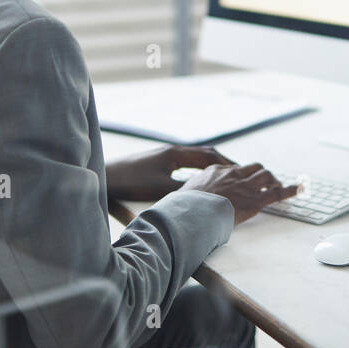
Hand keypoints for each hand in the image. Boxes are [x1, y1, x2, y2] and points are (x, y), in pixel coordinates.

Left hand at [106, 145, 236, 201]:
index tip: (241, 172)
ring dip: (210, 167)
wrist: (107, 176)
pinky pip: (183, 165)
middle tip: (238, 174)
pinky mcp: (156, 164)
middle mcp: (172, 151)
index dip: (227, 163)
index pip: (209, 155)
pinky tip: (198, 182)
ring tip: (224, 178)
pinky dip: (196, 171)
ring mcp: (164, 156)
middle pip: (204, 154)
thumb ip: (186, 190)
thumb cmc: (132, 182)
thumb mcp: (162, 188)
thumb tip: (208, 195)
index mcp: (176, 154)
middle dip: (222, 163)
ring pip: (194, 160)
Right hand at [179, 162, 297, 224]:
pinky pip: (276, 192)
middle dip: (261, 174)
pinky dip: (290, 190)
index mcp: (215, 172)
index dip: (241, 176)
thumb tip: (184, 203)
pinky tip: (300, 189)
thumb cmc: (184, 208)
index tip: (243, 181)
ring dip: (273, 180)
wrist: (192, 213)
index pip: (233, 169)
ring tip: (278, 186)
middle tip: (265, 182)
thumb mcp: (183, 195)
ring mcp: (245, 186)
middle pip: (253, 168)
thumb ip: (191, 195)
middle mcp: (232, 174)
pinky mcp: (254, 200)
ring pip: (265, 175)